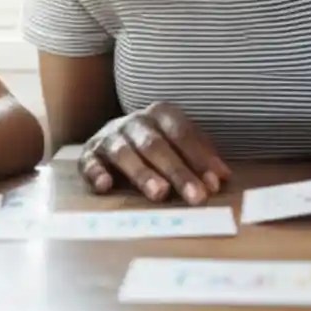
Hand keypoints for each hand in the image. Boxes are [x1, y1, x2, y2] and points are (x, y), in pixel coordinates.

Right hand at [78, 102, 230, 204]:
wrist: (115, 136)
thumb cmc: (157, 146)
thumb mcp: (181, 145)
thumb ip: (200, 159)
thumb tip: (221, 178)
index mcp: (161, 114)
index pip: (182, 134)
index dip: (199, 158)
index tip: (213, 185)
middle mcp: (134, 122)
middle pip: (155, 144)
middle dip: (177, 171)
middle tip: (195, 196)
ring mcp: (109, 136)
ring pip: (124, 152)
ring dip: (142, 173)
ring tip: (159, 194)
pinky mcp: (89, 153)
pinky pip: (89, 161)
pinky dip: (96, 173)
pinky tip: (105, 186)